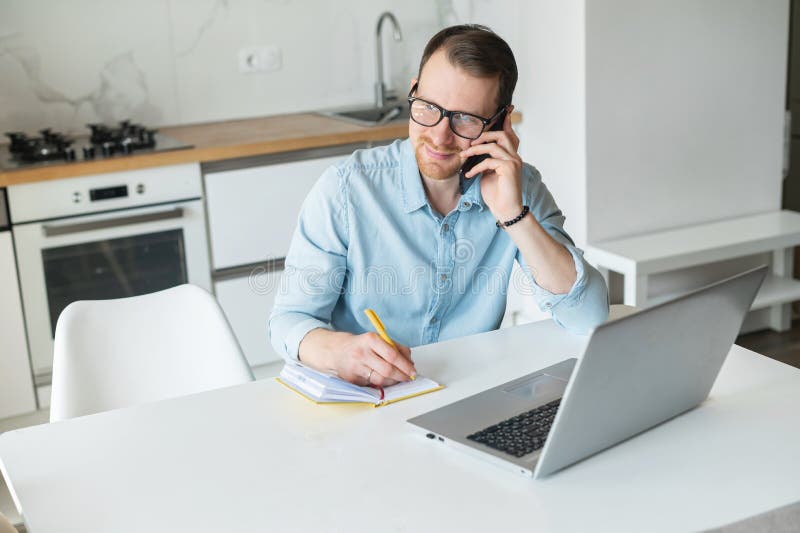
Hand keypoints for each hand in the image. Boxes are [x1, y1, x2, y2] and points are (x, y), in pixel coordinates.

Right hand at [299, 329, 415, 386]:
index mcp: (370, 340)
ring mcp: (355, 367)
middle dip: (401, 376)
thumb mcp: (377, 339)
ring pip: (380, 380)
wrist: (336, 351)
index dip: (405, 365)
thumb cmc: (360, 345)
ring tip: (398, 379)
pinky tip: (385, 380)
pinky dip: (381, 383)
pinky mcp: (352, 379)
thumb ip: (395, 347)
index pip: (392, 355)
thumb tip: (410, 361)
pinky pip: (372, 384)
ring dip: (393, 381)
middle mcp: (362, 353)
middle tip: (408, 377)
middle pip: (387, 369)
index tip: (412, 370)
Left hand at [459, 106, 523, 221]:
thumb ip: (486, 161)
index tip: (502, 112)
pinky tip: (468, 175)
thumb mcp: (488, 174)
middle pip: (503, 135)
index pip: (510, 135)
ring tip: (464, 156)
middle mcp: (515, 157)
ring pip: (494, 146)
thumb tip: (475, 152)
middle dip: (485, 135)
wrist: (505, 210)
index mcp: (511, 157)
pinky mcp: (509, 169)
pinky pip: (489, 161)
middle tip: (471, 142)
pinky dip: (476, 167)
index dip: (505, 123)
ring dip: (476, 149)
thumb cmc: (496, 194)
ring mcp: (513, 163)